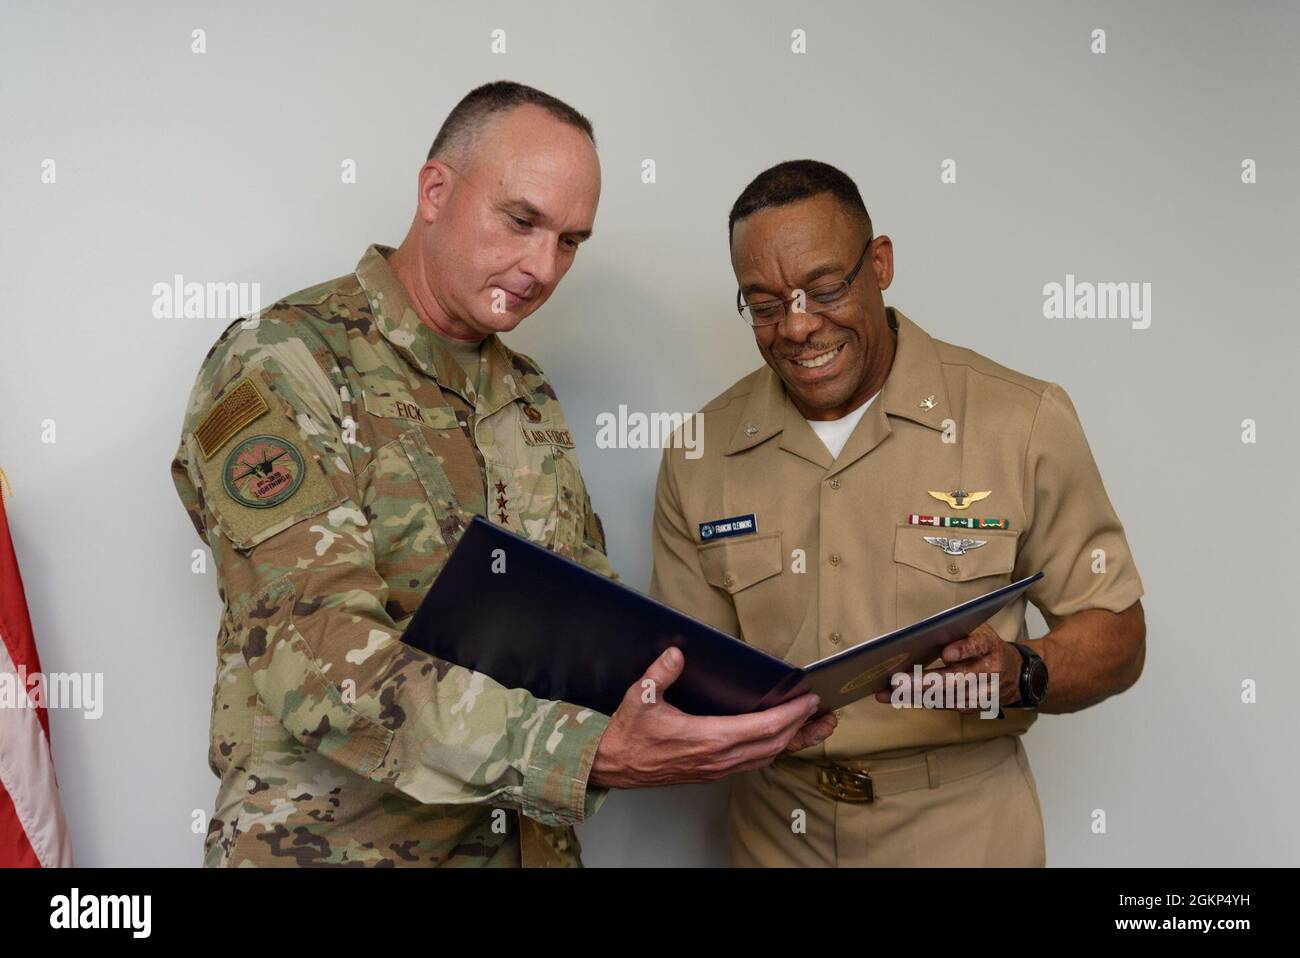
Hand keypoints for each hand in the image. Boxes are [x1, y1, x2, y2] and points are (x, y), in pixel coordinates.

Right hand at [590, 647, 838, 787]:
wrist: (614, 765)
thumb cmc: (629, 733)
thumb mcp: (641, 697)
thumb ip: (661, 674)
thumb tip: (677, 653)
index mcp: (708, 738)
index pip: (762, 728)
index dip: (791, 715)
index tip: (810, 701)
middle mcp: (719, 758)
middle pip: (774, 744)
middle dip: (802, 727)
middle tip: (825, 712)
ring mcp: (717, 768)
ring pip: (767, 757)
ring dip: (793, 742)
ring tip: (815, 727)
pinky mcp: (712, 772)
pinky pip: (753, 762)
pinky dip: (774, 750)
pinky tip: (781, 740)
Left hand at [872, 624, 1019, 710]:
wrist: (1015, 674)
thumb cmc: (986, 647)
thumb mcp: (978, 631)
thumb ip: (956, 633)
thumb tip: (923, 634)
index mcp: (990, 646)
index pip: (977, 646)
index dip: (962, 650)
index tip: (945, 653)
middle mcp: (989, 671)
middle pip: (957, 679)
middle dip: (925, 682)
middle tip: (896, 682)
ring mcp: (983, 693)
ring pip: (946, 696)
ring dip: (914, 696)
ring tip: (886, 693)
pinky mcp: (974, 706)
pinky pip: (944, 705)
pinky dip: (920, 701)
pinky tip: (897, 698)